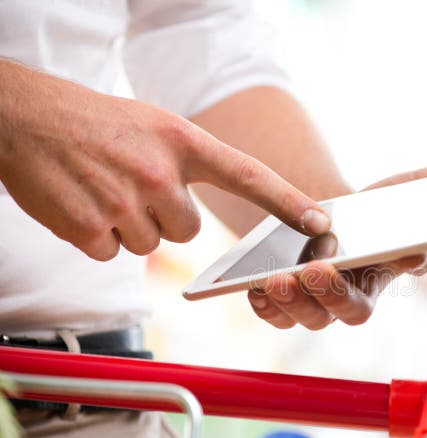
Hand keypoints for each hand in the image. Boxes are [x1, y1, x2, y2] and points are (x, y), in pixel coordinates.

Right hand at [0, 60, 329, 260]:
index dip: (288, 202)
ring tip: (102, 189)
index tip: (320, 222)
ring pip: (151, 244)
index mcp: (182, 142)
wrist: (25, 118)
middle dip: (163, 217)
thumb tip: (195, 219)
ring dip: (129, 226)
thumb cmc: (96, 123)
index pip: (249, 176)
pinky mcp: (90, 229)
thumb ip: (186, 167)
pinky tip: (81, 203)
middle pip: (187, 230)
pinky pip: (113, 253)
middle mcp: (160, 173)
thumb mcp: (154, 127)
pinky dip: (98, 236)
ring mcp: (124, 202)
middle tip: (131, 185)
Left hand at [247, 126, 426, 328]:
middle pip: (355, 309)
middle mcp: (366, 292)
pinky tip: (256, 284)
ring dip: (295, 301)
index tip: (408, 248)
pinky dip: (266, 305)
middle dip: (336, 295)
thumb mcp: (424, 180)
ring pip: (312, 317)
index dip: (412, 260)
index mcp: (401, 264)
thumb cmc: (388, 208)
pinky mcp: (294, 302)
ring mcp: (327, 302)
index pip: (414, 265)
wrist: (337, 222)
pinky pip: (278, 314)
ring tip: (278, 277)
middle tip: (319, 270)